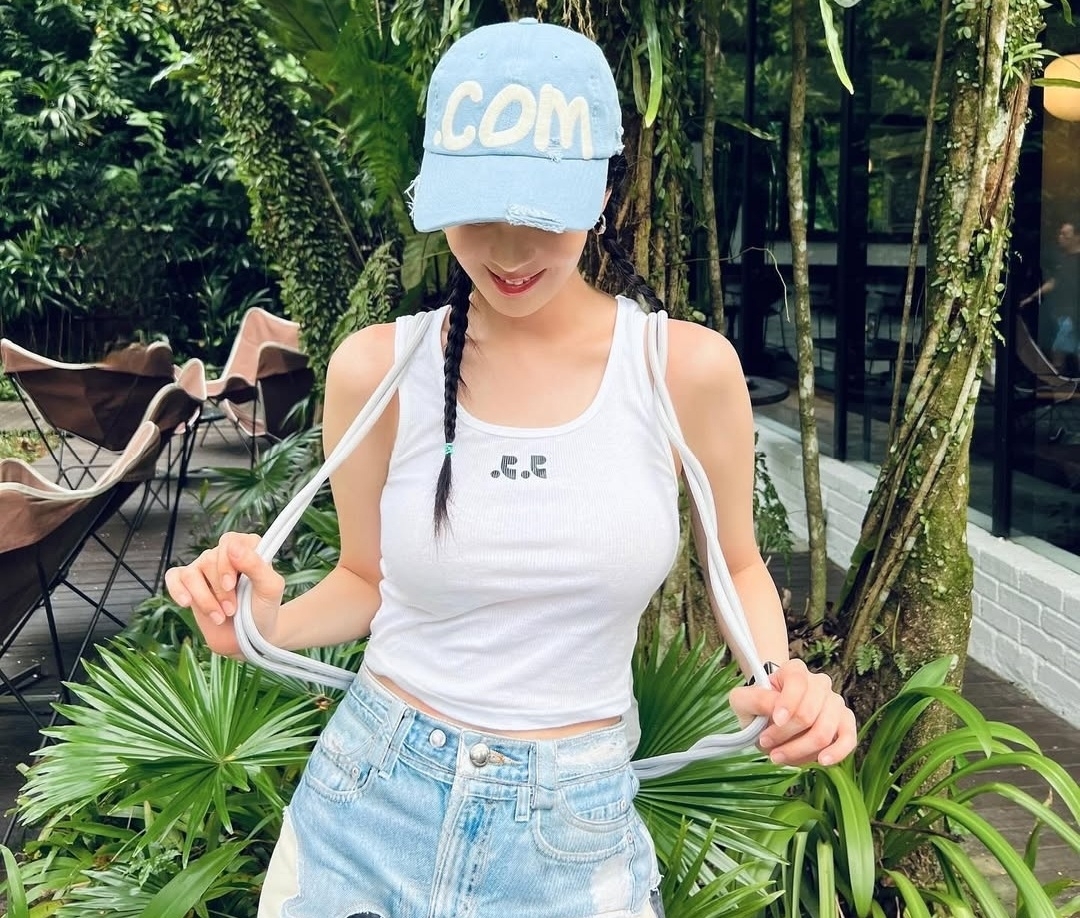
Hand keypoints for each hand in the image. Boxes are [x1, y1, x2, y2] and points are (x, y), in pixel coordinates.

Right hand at [164, 531, 284, 657]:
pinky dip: (177, 590)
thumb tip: (233, 546)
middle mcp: (223, 555)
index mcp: (247, 549)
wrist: (248, 638)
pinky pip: (173, 578)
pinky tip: (186, 603)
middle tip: (232, 610)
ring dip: (204, 599)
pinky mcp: (188, 584)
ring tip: (219, 617)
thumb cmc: (263, 609)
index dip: (227, 563)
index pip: (229, 542)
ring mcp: (204, 568)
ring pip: (191, 573)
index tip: (232, 585)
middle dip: (220, 591)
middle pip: (209, 560)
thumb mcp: (269, 588)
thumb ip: (256, 565)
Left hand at [728, 659, 856, 766]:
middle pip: (808, 714)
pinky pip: (849, 738)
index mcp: (795, 670)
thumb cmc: (759, 706)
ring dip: (800, 749)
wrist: (771, 715)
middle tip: (766, 744)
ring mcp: (835, 702)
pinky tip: (822, 761)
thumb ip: (756, 699)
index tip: (775, 721)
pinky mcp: (845, 722)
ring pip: (824, 731)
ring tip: (778, 756)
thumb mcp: (744, 699)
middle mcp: (819, 683)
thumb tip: (776, 709)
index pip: (797, 682)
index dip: (786, 704)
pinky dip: (837, 752)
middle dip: (785, 735)